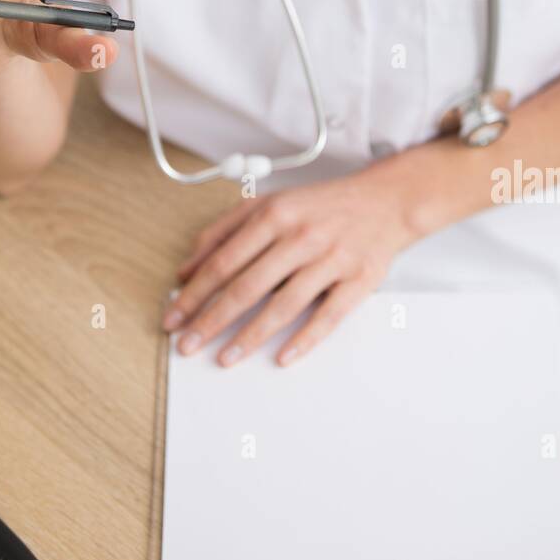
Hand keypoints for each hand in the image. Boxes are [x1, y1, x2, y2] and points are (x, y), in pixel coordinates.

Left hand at [162, 168, 422, 367]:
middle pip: (247, 286)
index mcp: (274, 214)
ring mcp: (331, 258)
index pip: (224, 261)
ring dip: (250, 336)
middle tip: (187, 345)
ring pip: (284, 304)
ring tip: (224, 358)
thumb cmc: (321, 206)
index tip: (174, 317)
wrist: (385, 200)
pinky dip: (305, 339)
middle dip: (211, 320)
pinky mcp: (359, 279)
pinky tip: (282, 357)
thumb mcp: (269, 203)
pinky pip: (329, 315)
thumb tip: (186, 267)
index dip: (194, 293)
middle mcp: (300, 236)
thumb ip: (224, 230)